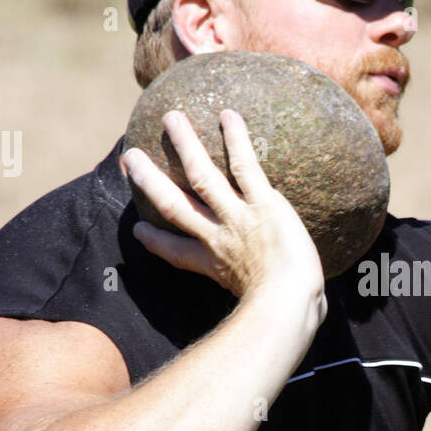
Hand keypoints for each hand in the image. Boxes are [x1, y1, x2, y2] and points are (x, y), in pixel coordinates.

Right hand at [121, 109, 325, 311]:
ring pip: (202, 176)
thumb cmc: (285, 313)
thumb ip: (271, 306)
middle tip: (129, 159)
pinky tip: (228, 115)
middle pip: (174, 204)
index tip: (139, 229)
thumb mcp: (265, 311)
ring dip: (185, 146)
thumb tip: (301, 316)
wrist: (287, 303)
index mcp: (214, 265)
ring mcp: (237, 218)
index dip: (155, 240)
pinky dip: (236, 139)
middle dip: (149, 181)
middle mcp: (218, 237)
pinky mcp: (263, 204)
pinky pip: (245, 166)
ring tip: (172, 118)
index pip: (176, 252)